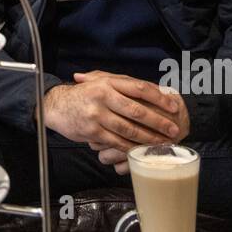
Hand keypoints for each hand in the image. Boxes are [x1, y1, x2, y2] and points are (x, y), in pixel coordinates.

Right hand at [44, 71, 186, 153]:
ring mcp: (97, 115)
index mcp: (109, 82)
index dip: (159, 97)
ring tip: (163, 142)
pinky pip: (117, 142)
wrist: (57, 106)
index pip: (140, 88)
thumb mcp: (100, 82)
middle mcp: (103, 96)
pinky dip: (131, 147)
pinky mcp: (93, 131)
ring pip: (129, 129)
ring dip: (148, 137)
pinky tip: (142, 150)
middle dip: (158, 121)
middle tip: (174, 129)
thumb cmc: (84, 95)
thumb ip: (123, 83)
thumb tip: (153, 89)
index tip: (174, 106)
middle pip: (137, 110)